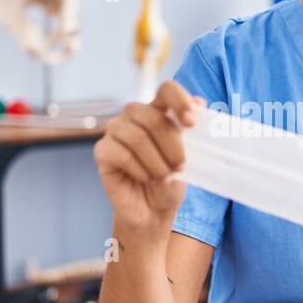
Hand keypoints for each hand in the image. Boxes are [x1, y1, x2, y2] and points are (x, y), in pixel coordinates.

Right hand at [93, 80, 204, 235]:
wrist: (152, 212)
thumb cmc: (170, 182)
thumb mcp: (188, 158)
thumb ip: (190, 132)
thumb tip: (200, 104)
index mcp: (158, 111)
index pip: (166, 89)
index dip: (180, 100)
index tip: (191, 123)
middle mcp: (134, 116)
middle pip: (151, 116)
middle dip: (171, 145)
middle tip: (181, 166)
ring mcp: (115, 132)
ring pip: (137, 137)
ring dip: (156, 161)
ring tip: (163, 177)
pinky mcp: (102, 152)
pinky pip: (122, 155)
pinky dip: (140, 170)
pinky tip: (146, 179)